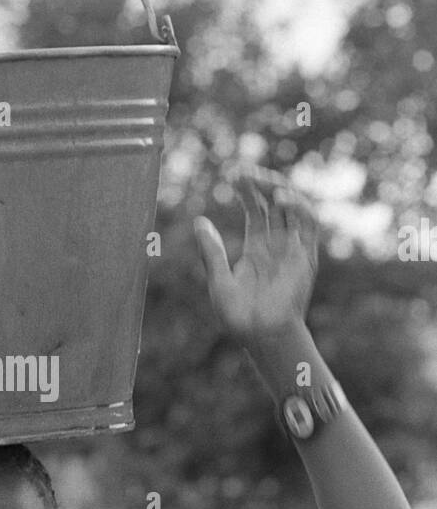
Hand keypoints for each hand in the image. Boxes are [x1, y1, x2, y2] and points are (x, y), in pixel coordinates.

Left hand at [194, 167, 318, 347]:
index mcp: (257, 247)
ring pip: (294, 207)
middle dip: (261, 182)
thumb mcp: (218, 280)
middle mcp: (277, 243)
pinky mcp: (305, 256)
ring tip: (261, 180)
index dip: (247, 189)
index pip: (256, 208)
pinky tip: (281, 198)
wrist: (261, 337)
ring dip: (280, 189)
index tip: (232, 173)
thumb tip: (199, 222)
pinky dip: (299, 207)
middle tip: (242, 171)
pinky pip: (309, 224)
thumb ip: (211, 252)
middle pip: (273, 202)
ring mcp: (293, 248)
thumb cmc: (239, 317)